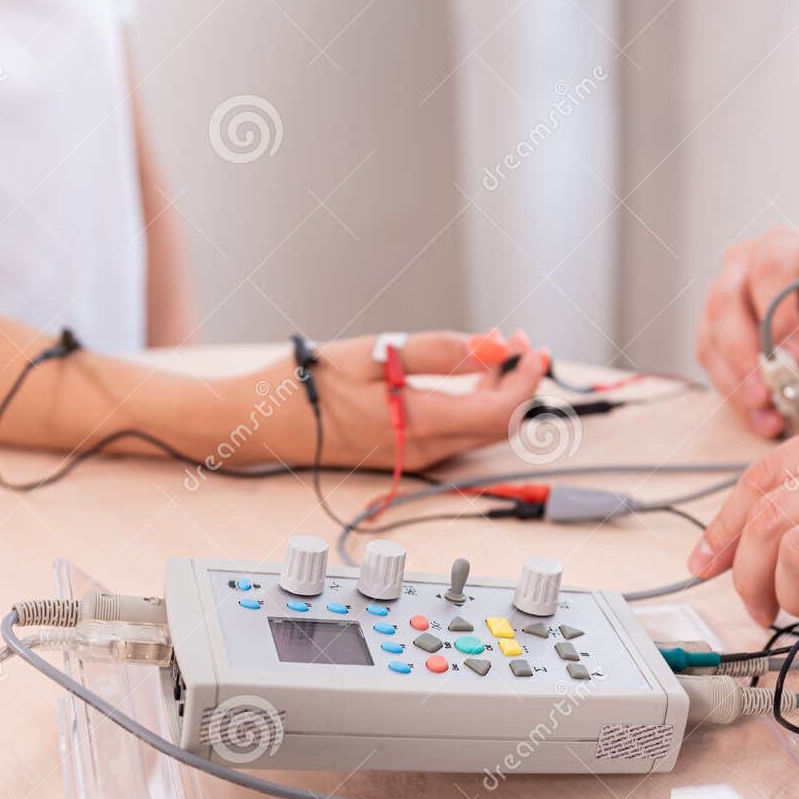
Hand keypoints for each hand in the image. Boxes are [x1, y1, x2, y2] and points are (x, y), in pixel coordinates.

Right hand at [228, 328, 547, 469]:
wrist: (264, 421)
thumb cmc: (311, 383)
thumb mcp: (379, 354)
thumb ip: (443, 352)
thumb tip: (494, 349)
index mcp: (419, 426)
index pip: (501, 413)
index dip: (528, 380)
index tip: (533, 347)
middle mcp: (425, 452)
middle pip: (500, 425)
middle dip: (518, 382)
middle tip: (514, 340)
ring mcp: (418, 458)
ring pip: (481, 431)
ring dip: (498, 392)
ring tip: (492, 351)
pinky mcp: (409, 455)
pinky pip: (458, 433)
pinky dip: (475, 403)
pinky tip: (468, 375)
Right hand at [695, 226, 798, 438]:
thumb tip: (797, 370)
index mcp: (783, 244)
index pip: (770, 270)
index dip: (779, 317)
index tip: (798, 361)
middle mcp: (741, 264)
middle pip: (726, 304)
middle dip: (745, 357)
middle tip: (765, 397)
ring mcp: (719, 295)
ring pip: (712, 338)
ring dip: (736, 384)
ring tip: (766, 420)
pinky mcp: (711, 329)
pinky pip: (712, 362)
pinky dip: (734, 394)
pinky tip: (758, 417)